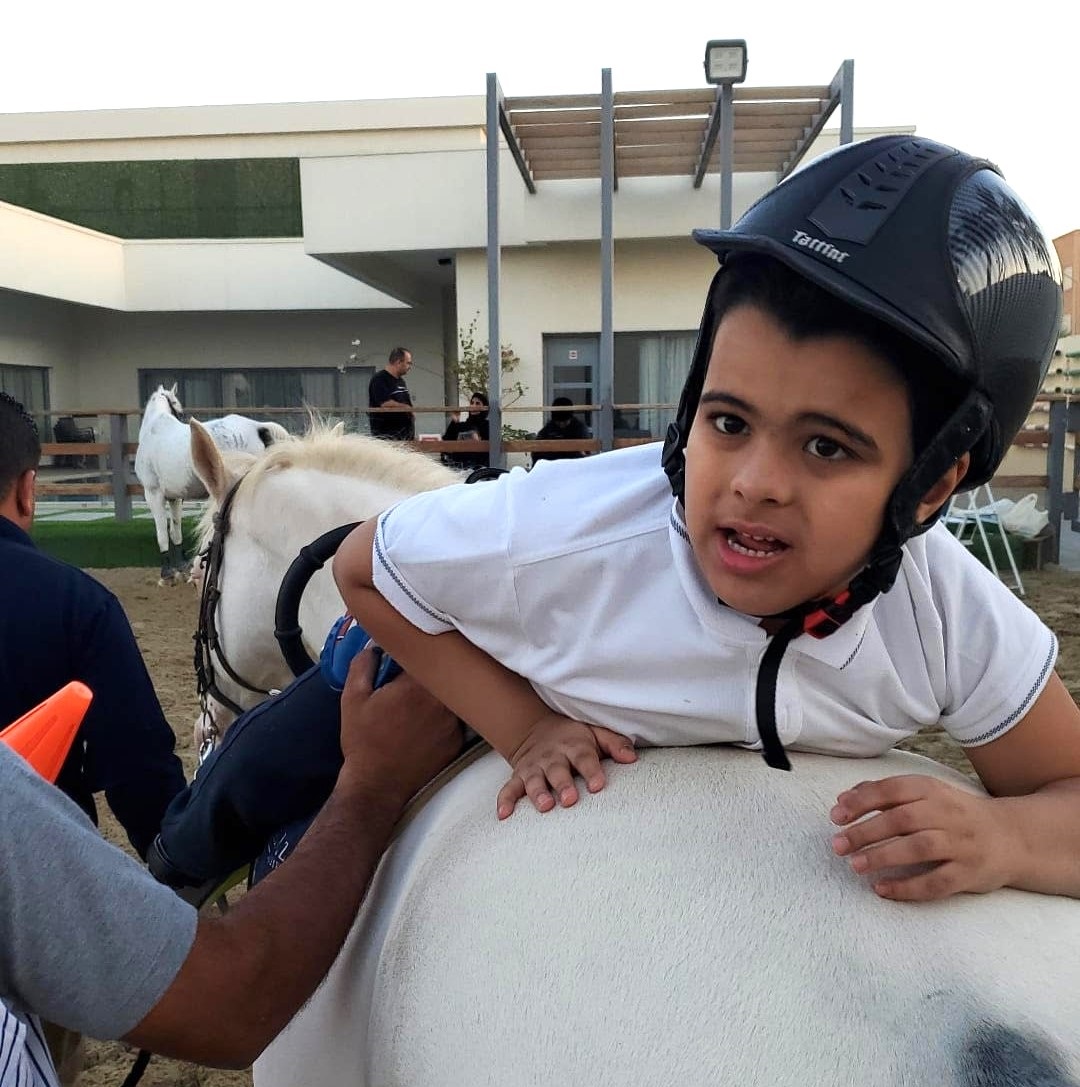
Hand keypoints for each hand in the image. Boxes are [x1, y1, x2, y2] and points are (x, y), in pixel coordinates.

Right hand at [338, 648, 461, 807]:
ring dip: (436, 696)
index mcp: (418, 686)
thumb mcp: (353, 698)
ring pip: (450, 696)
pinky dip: (441, 717)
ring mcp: (454, 723)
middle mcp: (442, 702)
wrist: (377, 785)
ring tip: (414, 708)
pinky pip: (454, 718)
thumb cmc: (363, 742)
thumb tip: (374, 648)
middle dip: (428, 675)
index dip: (414, 658)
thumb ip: (364, 664)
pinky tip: (422, 726)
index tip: (401, 667)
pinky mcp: (458, 741)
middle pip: (443, 675)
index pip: (426, 656)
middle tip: (407, 686)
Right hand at [496, 713, 636, 819]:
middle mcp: (553, 757)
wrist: (537, 730)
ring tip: (544, 806)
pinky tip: (504, 814)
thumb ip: (615, 744)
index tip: (598, 785)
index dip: (592, 771)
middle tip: (569, 799)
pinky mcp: (519, 776)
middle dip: (563, 784)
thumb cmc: (574, 738)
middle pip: (558, 771)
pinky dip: (505, 800)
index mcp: (575, 746)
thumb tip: (631, 759)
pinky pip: (509, 788)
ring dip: (537, 793)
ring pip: (534, 780)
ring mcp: (534, 767)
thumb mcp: (596, 733)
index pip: (585, 758)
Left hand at [829, 774, 1019, 900]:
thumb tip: (842, 801)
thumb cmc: (955, 814)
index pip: (893, 790)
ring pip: (920, 848)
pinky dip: (908, 887)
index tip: (836, 815)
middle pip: (903, 819)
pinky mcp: (970, 874)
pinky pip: (938, 882)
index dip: (862, 801)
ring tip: (856, 865)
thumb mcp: (925, 794)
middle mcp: (947, 814)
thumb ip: (884, 795)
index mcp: (932, 790)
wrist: (1013, 837)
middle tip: (838, 845)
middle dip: (866, 832)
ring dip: (884, 857)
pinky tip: (883, 890)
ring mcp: (961, 844)